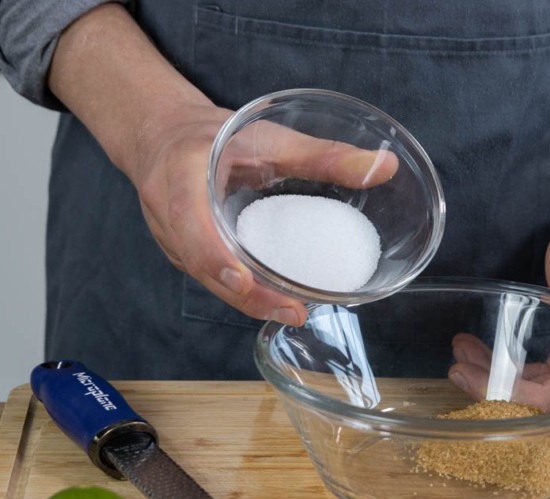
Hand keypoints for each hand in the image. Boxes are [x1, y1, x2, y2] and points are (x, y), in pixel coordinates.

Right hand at [47, 3, 397, 325]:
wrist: (164, 137)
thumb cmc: (217, 135)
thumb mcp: (269, 136)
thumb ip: (325, 154)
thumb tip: (384, 167)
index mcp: (181, 176)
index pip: (190, 222)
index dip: (213, 255)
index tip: (243, 279)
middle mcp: (168, 213)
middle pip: (201, 265)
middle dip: (247, 294)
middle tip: (293, 311)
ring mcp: (171, 240)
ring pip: (207, 279)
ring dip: (248, 301)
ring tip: (293, 312)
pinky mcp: (184, 255)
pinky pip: (211, 279)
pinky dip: (243, 293)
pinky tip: (278, 301)